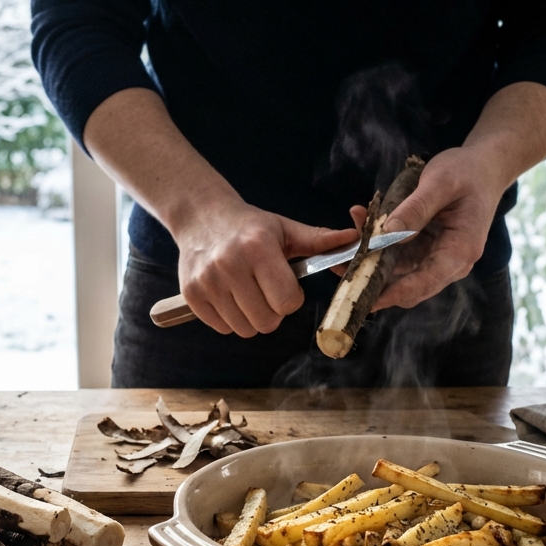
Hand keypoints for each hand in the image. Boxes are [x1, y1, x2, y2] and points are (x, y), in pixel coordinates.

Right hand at [175, 199, 356, 335]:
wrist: (201, 216)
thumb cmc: (250, 226)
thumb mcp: (284, 228)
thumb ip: (318, 240)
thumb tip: (353, 240)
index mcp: (258, 247)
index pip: (287, 302)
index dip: (291, 299)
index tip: (285, 286)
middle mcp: (229, 264)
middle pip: (266, 322)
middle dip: (273, 312)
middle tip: (267, 293)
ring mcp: (207, 281)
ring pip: (244, 329)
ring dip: (252, 318)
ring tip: (248, 294)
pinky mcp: (191, 294)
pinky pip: (222, 328)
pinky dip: (230, 319)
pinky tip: (230, 296)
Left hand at [336, 145, 506, 310]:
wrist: (482, 166)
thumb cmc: (467, 172)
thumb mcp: (441, 182)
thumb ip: (416, 208)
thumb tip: (387, 235)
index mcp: (460, 251)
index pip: (426, 282)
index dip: (395, 293)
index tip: (367, 299)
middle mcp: (448, 262)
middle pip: (408, 286)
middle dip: (373, 280)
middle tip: (340, 268)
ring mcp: (434, 257)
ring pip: (397, 272)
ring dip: (370, 261)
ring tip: (344, 245)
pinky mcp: (423, 249)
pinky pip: (395, 255)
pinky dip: (376, 245)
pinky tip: (360, 224)